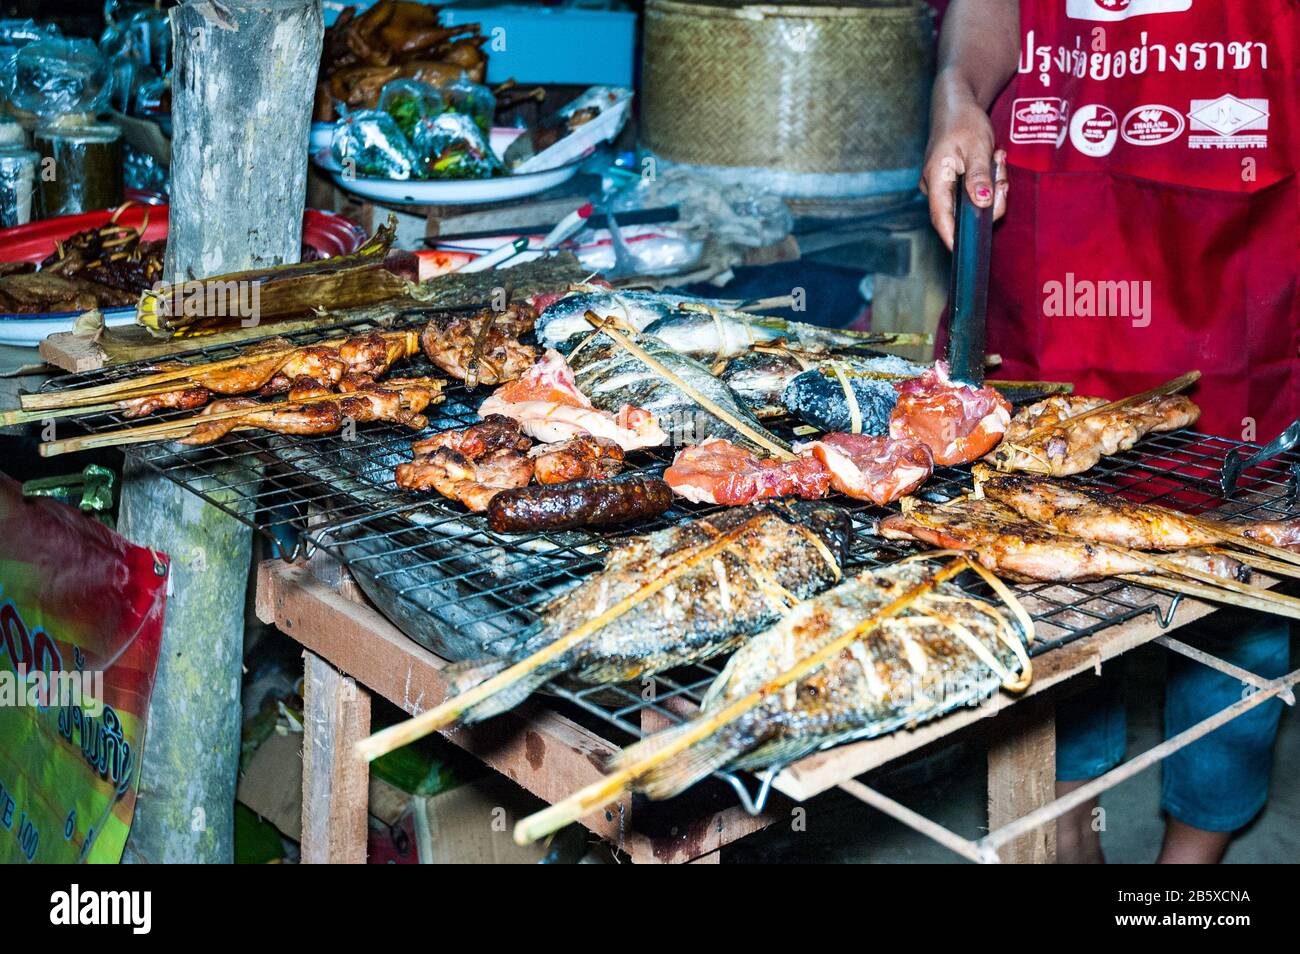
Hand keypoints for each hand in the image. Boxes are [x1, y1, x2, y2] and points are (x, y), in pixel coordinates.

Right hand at [920, 87, 1007, 249]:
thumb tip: (983, 202)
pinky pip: (973, 193)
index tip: (966, 252)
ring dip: (991, 186)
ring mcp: (943, 186)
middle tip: (1001, 174)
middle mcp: (935, 187)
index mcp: (935, 179)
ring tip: (997, 159)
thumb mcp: (976, 146)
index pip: (941, 218)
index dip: (952, 237)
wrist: (956, 103)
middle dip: (989, 200)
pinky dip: (987, 182)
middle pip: (961, 213)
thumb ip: (979, 175)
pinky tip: (993, 162)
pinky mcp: (952, 183)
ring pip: (971, 202)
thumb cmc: (963, 121)